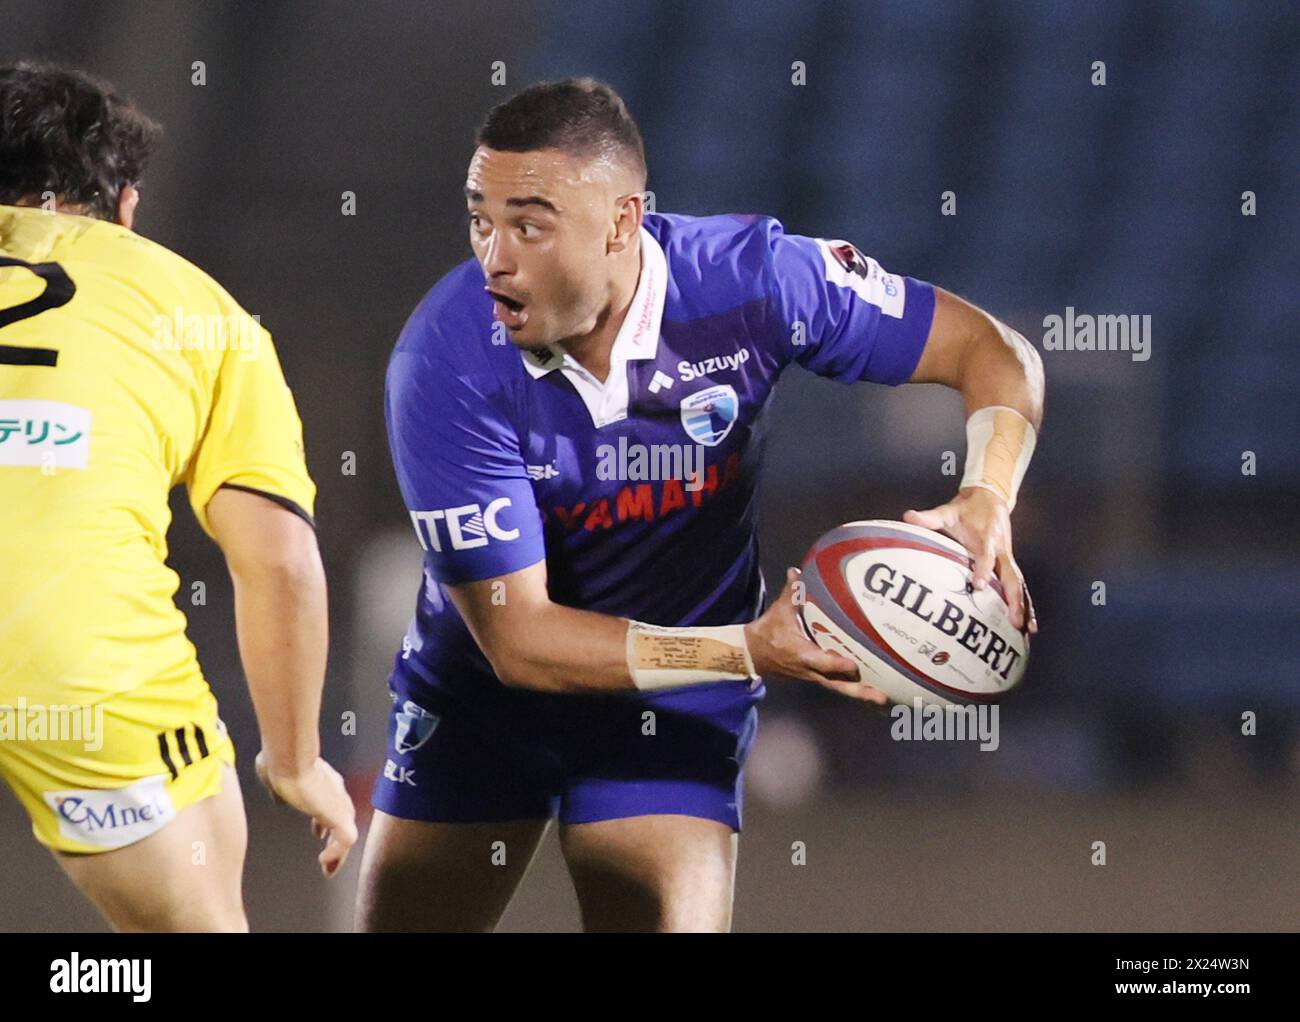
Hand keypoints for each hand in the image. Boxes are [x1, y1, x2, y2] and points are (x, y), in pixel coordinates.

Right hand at [255, 751, 357, 877]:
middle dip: (334, 839)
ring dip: (338, 852)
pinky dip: (337, 853)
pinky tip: (324, 861)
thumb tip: (279, 798)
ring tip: (328, 868)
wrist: (288, 757)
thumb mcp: (275, 778)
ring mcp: (338, 803)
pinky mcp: (338, 814)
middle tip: (327, 858)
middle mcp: (334, 790)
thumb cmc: (279, 760)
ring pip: (346, 832)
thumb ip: (279, 790)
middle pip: (342, 818)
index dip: (324, 821)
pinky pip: (346, 840)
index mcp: (323, 780)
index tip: (318, 833)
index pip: (330, 803)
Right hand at [746, 568, 889, 704]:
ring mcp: (815, 676)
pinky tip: (872, 692)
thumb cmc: (769, 633)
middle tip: (880, 697)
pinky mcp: (817, 677)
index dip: (836, 664)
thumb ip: (791, 593)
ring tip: (883, 699)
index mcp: (801, 654)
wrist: (754, 655)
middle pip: (836, 684)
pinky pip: (837, 685)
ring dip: (860, 693)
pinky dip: (853, 689)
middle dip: (858, 690)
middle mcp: (811, 670)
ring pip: (839, 687)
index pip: (820, 662)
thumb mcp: (778, 612)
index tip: (853, 665)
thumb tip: (797, 571)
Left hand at [903, 486, 1037, 633]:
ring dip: (1023, 605)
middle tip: (1014, 620)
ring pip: (1019, 583)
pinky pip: (1020, 585)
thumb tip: (909, 516)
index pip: (986, 556)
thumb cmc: (966, 509)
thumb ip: (930, 518)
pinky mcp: (1009, 564)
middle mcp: (1001, 550)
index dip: (984, 570)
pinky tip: (1029, 625)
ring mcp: (1007, 558)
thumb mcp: (948, 511)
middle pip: (1011, 576)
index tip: (979, 586)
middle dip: (1013, 598)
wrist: (990, 497)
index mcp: (986, 538)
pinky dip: (1026, 604)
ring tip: (1026, 628)